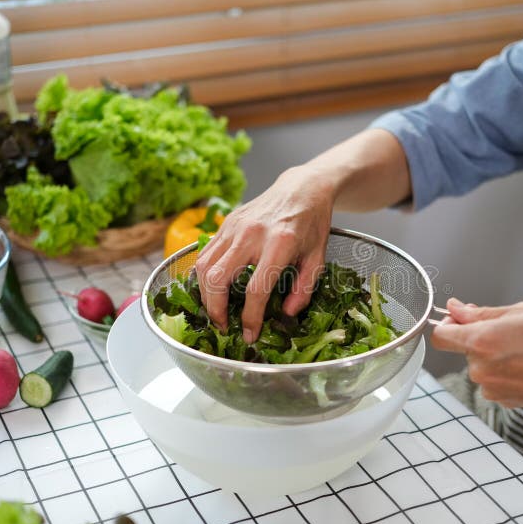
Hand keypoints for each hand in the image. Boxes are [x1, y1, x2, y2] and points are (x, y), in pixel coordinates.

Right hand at [195, 166, 335, 342]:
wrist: (302, 188)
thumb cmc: (312, 224)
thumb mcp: (318, 258)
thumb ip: (304, 289)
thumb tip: (286, 314)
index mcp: (279, 244)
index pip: (255, 289)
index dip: (250, 318)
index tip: (249, 335)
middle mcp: (252, 234)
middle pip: (218, 278)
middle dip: (215, 309)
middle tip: (223, 326)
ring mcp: (234, 227)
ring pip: (204, 266)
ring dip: (205, 294)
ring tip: (216, 310)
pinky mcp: (225, 223)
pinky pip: (204, 253)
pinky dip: (204, 275)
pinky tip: (214, 288)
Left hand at [430, 299, 522, 410]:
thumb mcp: (521, 312)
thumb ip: (480, 313)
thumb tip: (454, 309)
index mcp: (482, 342)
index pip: (439, 336)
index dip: (447, 325)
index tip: (459, 320)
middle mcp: (481, 369)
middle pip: (462, 350)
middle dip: (478, 338)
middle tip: (510, 332)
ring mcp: (491, 388)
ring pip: (479, 366)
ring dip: (492, 357)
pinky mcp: (503, 401)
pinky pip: (492, 381)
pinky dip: (503, 373)